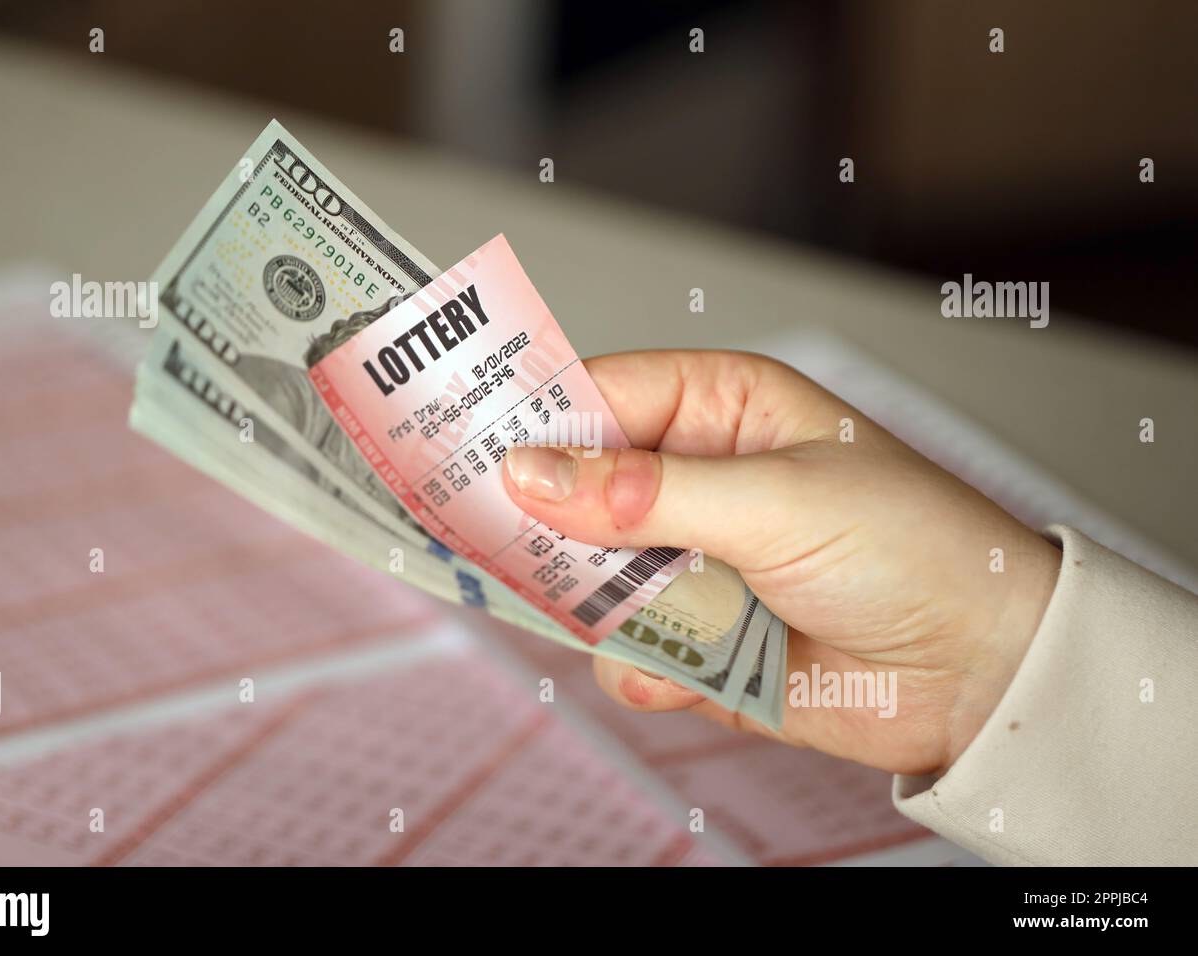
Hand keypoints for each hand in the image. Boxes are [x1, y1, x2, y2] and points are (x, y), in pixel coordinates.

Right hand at [501, 351, 1059, 775]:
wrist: (982, 671)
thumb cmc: (911, 548)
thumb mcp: (775, 501)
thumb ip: (645, 493)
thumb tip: (530, 473)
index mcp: (720, 409)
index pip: (598, 396)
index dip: (529, 420)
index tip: (457, 446)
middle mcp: (697, 480)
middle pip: (576, 489)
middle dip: (546, 525)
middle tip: (495, 543)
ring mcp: (694, 561)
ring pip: (590, 576)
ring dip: (598, 604)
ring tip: (629, 616)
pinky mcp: (700, 637)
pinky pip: (628, 648)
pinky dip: (642, 665)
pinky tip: (679, 669)